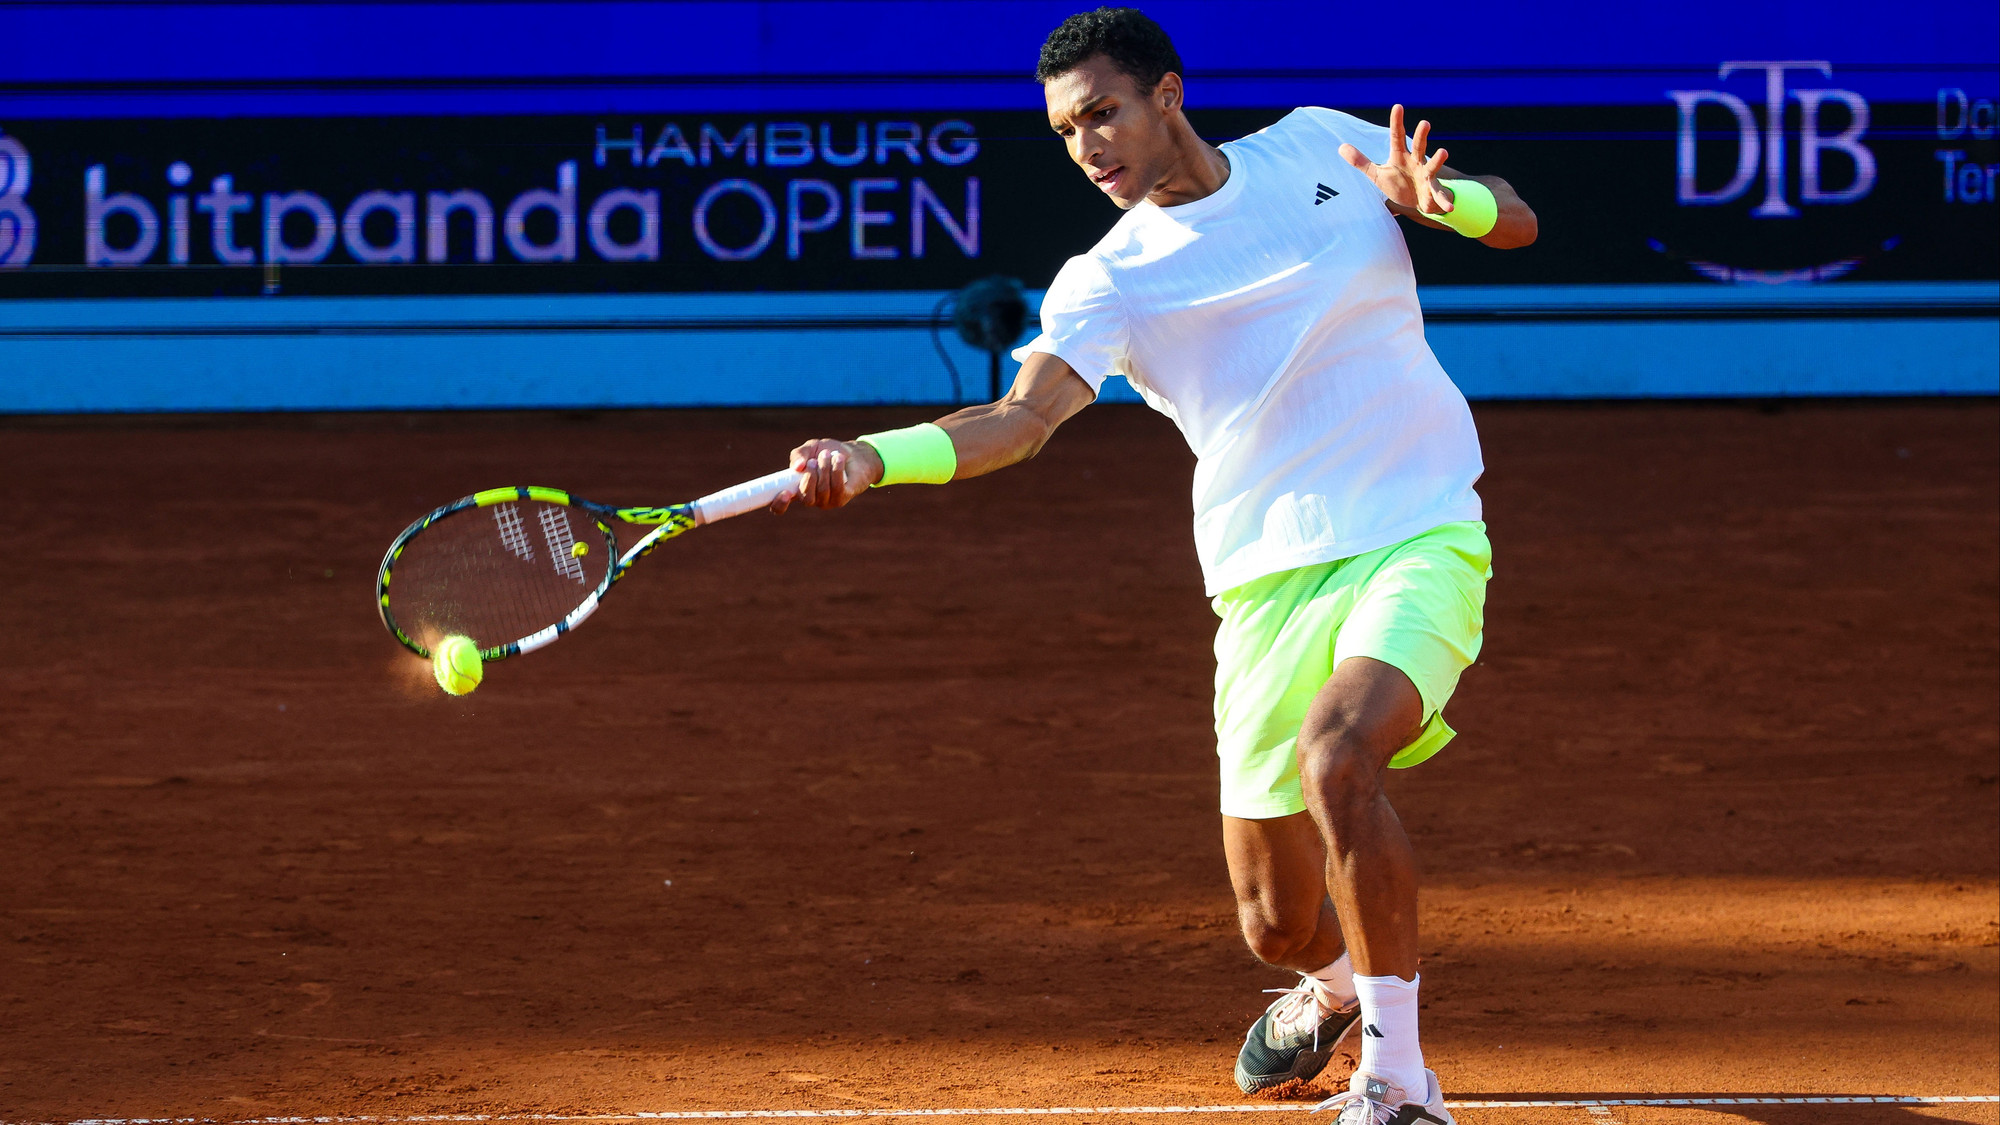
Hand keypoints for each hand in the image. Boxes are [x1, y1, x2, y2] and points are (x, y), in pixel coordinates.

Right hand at [769, 438, 882, 512]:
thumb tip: (797, 467)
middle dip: (810, 478)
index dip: (779, 504)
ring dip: (824, 469)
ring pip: (822, 491)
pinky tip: (838, 459)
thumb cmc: (829, 452)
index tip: (784, 493)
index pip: (779, 506)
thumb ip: (799, 454)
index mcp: (795, 488)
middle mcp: (810, 499)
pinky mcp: (841, 499)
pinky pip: (837, 488)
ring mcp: (826, 502)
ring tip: (828, 455)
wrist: (855, 454)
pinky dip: (836, 470)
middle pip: (805, 498)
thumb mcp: (811, 448)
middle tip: (814, 461)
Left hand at [1339, 103, 1457, 218]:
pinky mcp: (1432, 191)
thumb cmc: (1397, 183)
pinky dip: (1444, 201)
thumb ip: (1360, 161)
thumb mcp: (1376, 173)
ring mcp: (1426, 175)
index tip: (1398, 106)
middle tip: (1424, 123)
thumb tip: (1341, 147)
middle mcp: (1416, 161)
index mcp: (1401, 156)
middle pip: (1419, 146)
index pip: (1397, 137)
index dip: (1397, 123)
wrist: (1414, 201)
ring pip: (1432, 166)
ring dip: (1437, 160)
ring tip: (1444, 152)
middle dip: (1422, 135)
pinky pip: (1439, 196)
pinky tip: (1449, 206)